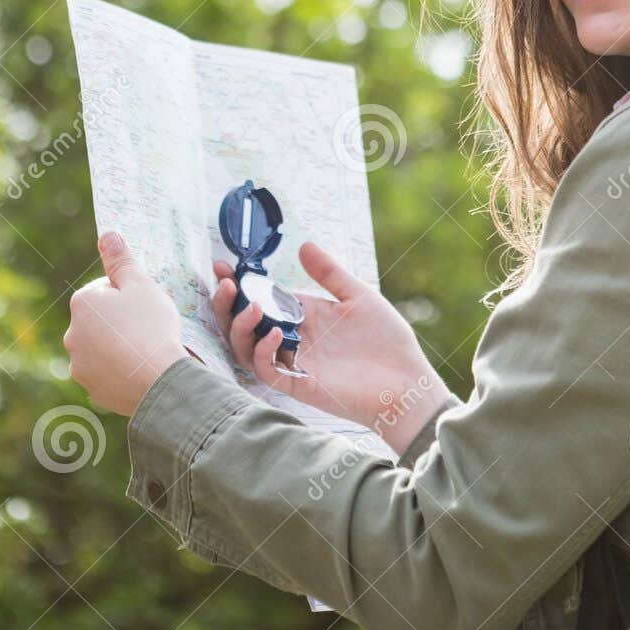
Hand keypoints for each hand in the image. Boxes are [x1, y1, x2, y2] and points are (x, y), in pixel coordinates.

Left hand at [64, 234, 187, 415]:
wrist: (157, 380)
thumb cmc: (151, 327)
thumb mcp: (141, 285)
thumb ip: (121, 261)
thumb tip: (107, 235)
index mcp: (83, 304)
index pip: (104, 290)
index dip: (128, 295)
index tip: (145, 305)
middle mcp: (72, 334)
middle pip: (101, 319)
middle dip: (121, 320)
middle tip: (149, 327)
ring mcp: (80, 364)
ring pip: (102, 347)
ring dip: (118, 346)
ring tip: (146, 350)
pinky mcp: (91, 388)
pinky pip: (106, 373)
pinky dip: (120, 370)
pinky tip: (140, 369)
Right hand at [210, 241, 451, 455]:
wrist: (405, 382)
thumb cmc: (386, 339)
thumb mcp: (358, 296)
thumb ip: (329, 273)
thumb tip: (303, 245)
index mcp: (304, 316)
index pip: (262, 298)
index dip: (241, 284)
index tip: (223, 265)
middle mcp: (292, 338)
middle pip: (244, 323)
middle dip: (227, 303)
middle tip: (225, 282)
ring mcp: (293, 362)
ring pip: (246, 348)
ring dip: (240, 326)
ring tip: (251, 305)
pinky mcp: (297, 384)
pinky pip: (266, 370)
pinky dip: (263, 351)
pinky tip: (274, 332)